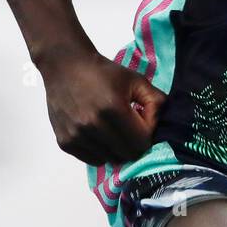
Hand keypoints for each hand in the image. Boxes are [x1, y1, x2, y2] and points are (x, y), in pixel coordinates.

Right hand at [37, 45, 166, 164]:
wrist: (66, 67)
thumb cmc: (103, 72)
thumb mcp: (136, 80)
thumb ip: (156, 101)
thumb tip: (160, 125)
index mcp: (113, 109)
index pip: (141, 143)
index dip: (147, 134)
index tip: (141, 120)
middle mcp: (92, 126)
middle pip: (127, 155)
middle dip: (134, 143)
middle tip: (130, 127)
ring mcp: (77, 136)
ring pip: (110, 160)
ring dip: (117, 149)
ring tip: (113, 129)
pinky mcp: (65, 143)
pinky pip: (93, 160)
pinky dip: (101, 151)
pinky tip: (99, 133)